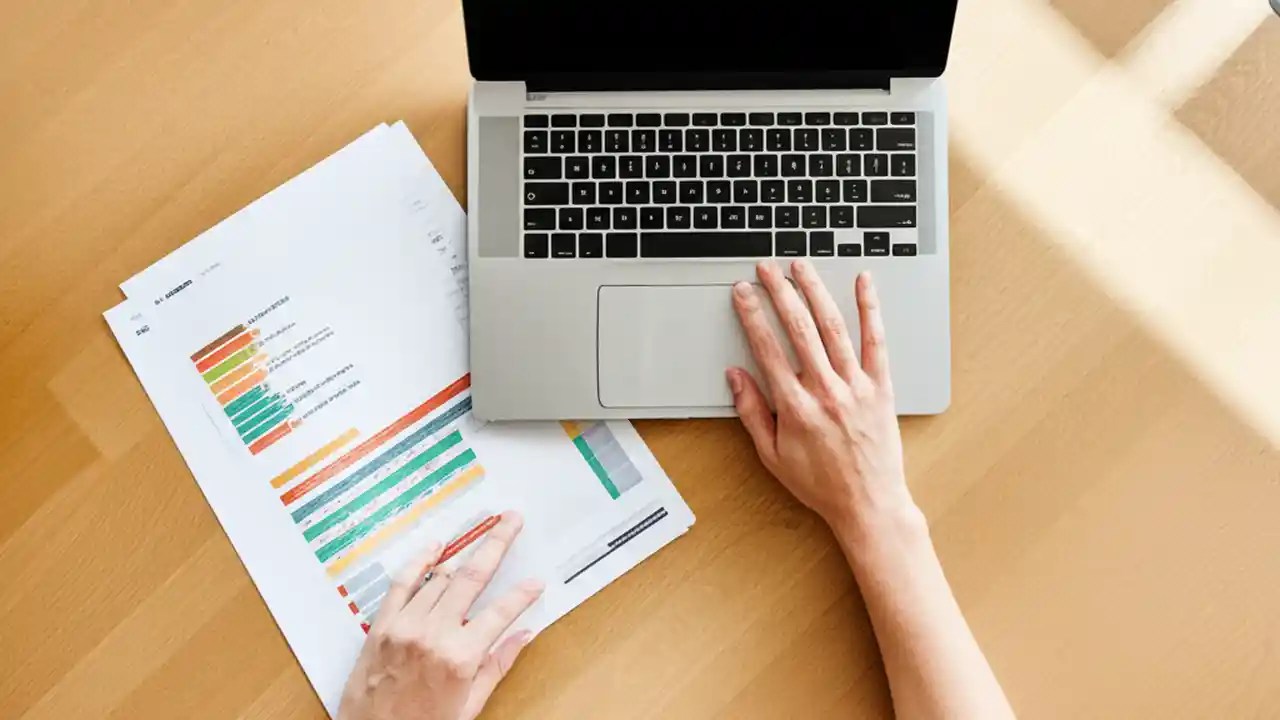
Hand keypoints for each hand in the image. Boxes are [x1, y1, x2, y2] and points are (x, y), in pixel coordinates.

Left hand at [338, 512, 544, 719]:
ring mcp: (404, 627)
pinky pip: (402, 583)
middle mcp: (432, 635)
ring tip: (480, 531)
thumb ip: (497, 666)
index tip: (535, 582)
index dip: (522, 594)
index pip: (501, 612)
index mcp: (459, 658)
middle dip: (496, 544)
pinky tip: (434, 548)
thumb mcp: (468, 707)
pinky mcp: (381, 626)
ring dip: (462, 553)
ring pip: (439, 577)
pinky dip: (418, 562)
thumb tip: (523, 636)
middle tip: (511, 522)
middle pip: (471, 577)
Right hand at [727, 261, 918, 537]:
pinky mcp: (881, 387)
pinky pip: (875, 341)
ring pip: (832, 327)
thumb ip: (752, 412)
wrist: (869, 504)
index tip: (742, 293)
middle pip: (798, 329)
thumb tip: (735, 376)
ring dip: (815, 291)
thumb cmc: (820, 484)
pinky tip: (864, 283)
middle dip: (779, 292)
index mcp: (795, 407)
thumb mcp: (772, 455)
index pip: (767, 349)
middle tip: (766, 269)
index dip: (752, 315)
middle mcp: (825, 390)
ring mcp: (856, 386)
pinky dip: (869, 309)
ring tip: (801, 266)